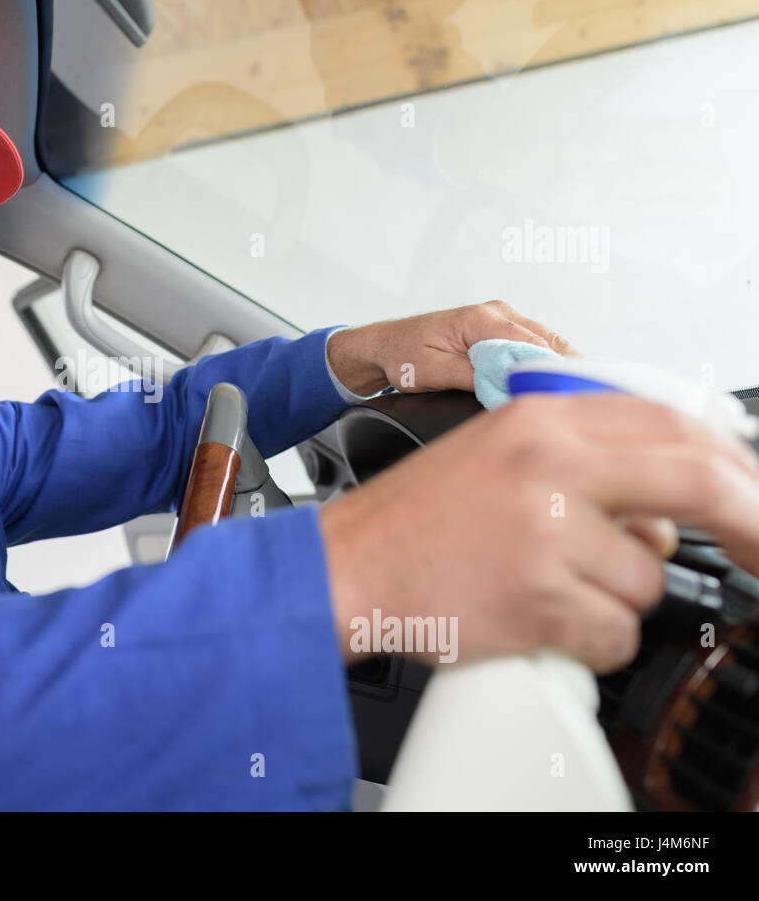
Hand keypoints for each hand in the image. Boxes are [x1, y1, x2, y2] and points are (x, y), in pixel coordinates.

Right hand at [317, 393, 758, 672]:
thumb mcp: (494, 449)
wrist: (345, 567)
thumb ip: (581, 451)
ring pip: (648, 578)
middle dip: (749, 523)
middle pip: (696, 483)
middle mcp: (548, 467)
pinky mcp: (538, 598)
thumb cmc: (413, 518)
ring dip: (617, 597)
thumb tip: (666, 494)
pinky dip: (590, 641)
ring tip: (552, 586)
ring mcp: (545, 532)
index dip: (732, 460)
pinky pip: (614, 633)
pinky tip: (542, 620)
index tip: (749, 490)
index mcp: (540, 422)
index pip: (672, 424)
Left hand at [326, 299, 580, 394]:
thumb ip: (475, 376)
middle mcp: (496, 312)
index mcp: (480, 318)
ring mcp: (501, 318)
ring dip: (560, 365)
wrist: (385, 346)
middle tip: (588, 395)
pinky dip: (546, 362)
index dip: (552, 368)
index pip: (529, 342)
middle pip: (547, 340)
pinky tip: (557, 382)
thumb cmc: (404, 356)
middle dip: (567, 367)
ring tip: (581, 391)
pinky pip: (533, 345)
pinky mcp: (500, 330)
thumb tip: (510, 386)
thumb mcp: (436, 371)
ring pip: (545, 342)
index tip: (570, 390)